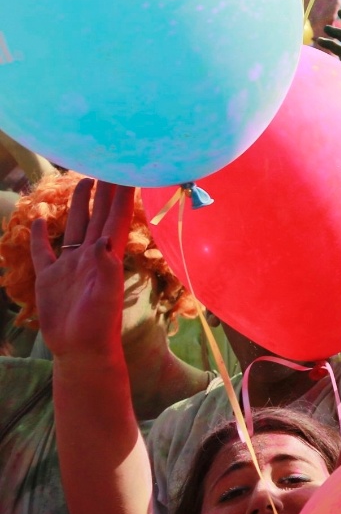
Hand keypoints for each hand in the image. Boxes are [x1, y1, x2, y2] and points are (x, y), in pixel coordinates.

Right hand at [29, 178, 133, 363]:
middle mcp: (90, 256)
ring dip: (79, 205)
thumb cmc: (97, 327)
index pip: (115, 219)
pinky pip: (44, 251)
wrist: (80, 349)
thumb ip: (106, 270)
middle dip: (104, 191)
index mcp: (106, 257)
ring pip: (74, 226)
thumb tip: (105, 243)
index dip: (121, 196)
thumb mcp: (105, 297)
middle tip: (107, 163)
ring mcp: (69, 265)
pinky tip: (39, 219)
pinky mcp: (50, 278)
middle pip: (97, 215)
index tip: (127, 171)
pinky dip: (41, 235)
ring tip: (83, 182)